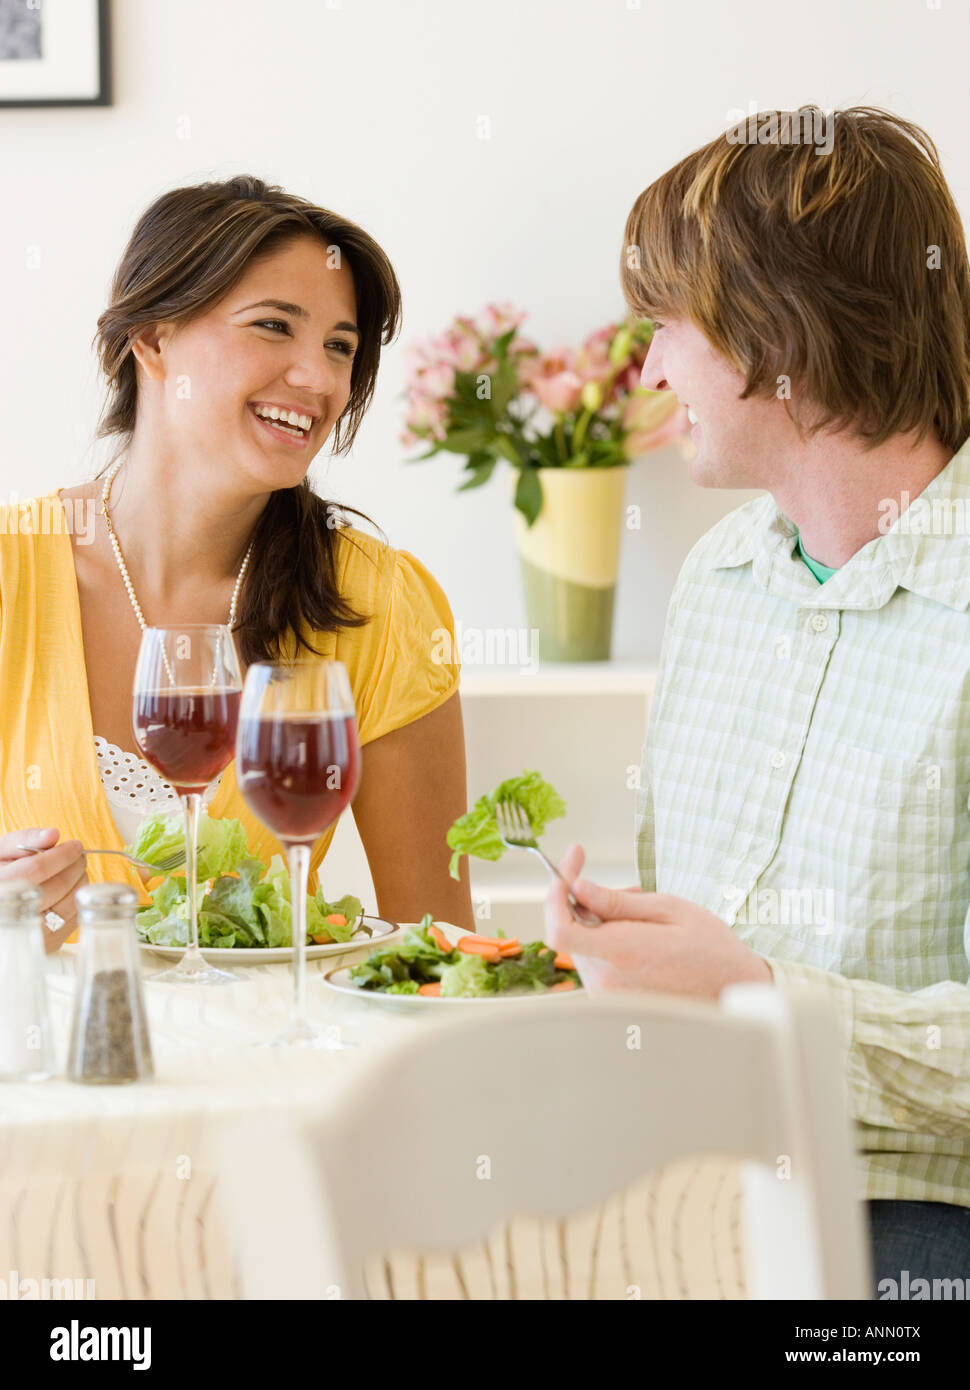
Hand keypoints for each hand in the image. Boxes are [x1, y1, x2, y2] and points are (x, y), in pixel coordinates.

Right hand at [0, 827, 88, 953]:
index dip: (60, 855)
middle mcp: (14, 915)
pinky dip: (79, 899)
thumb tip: (53, 834)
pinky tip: (71, 890)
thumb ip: (24, 840)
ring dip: (80, 881)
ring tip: (74, 871)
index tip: (75, 845)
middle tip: (78, 855)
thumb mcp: (0, 852)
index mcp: (1, 887)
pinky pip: (76, 917)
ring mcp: (31, 934)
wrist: (5, 908)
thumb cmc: (1, 875)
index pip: (36, 869)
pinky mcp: (48, 944)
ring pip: (71, 903)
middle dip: (75, 866)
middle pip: (57, 886)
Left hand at [544, 843, 773, 999]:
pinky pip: (596, 962)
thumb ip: (617, 901)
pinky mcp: (614, 1002)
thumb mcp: (668, 909)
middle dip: (587, 902)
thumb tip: (578, 887)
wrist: (733, 989)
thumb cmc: (709, 947)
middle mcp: (608, 981)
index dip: (554, 896)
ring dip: (602, 922)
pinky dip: (609, 942)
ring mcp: (609, 996)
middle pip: (571, 932)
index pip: (560, 930)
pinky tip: (642, 936)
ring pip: (584, 945)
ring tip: (645, 914)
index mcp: (622, 954)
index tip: (566, 871)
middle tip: (628, 889)